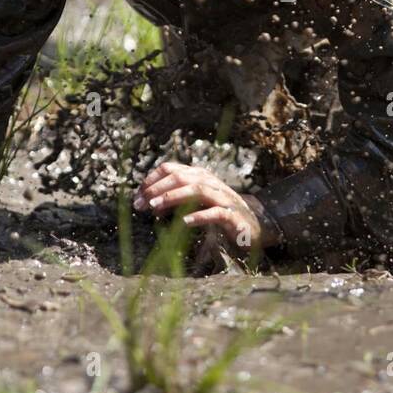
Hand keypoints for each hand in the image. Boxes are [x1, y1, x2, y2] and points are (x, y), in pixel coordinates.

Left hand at [135, 162, 269, 251]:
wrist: (254, 224)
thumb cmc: (220, 213)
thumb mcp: (197, 201)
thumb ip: (176, 198)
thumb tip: (150, 203)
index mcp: (200, 176)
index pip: (171, 168)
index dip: (152, 179)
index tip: (137, 194)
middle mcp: (211, 182)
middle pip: (181, 177)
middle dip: (157, 189)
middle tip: (140, 204)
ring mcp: (223, 198)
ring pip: (197, 190)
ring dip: (173, 197)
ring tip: (155, 208)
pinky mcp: (233, 217)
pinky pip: (216, 213)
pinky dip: (199, 216)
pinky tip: (184, 222)